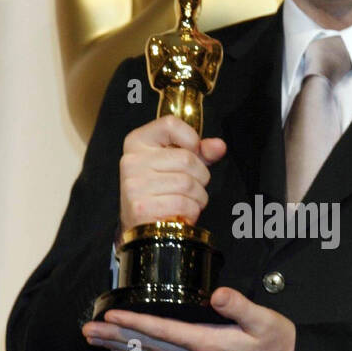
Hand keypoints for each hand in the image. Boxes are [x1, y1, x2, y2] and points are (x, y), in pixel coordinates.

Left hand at [82, 286, 295, 350]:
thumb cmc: (276, 344)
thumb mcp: (265, 321)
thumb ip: (240, 307)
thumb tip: (218, 295)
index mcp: (207, 344)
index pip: (163, 331)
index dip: (135, 323)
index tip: (111, 317)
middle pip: (147, 346)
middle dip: (115, 337)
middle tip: (87, 331)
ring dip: (121, 348)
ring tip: (95, 341)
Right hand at [119, 114, 226, 235]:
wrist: (142, 226)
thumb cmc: (159, 192)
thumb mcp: (176, 165)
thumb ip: (200, 153)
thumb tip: (219, 146)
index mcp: (138, 142)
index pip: (170, 124)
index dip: (191, 139)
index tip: (192, 153)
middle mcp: (132, 160)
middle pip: (186, 158)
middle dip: (200, 177)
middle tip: (191, 188)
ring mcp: (135, 184)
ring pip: (188, 184)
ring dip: (197, 197)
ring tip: (187, 202)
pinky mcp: (141, 207)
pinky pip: (184, 204)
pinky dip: (191, 212)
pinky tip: (181, 213)